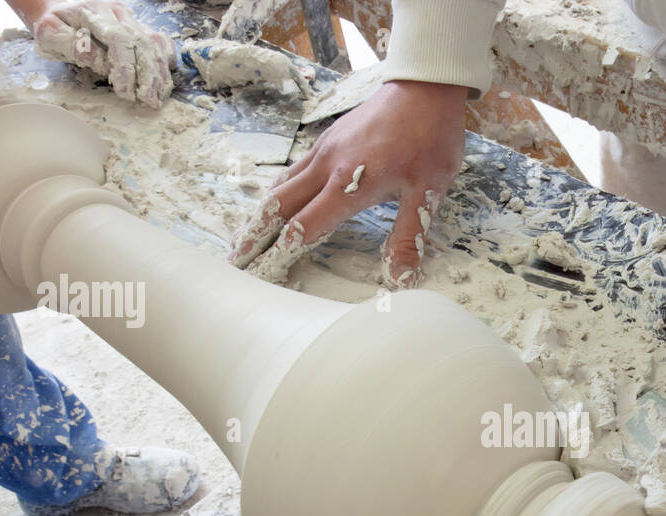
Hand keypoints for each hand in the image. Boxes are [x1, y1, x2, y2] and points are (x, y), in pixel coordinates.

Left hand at [16, 0, 175, 107]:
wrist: (59, 7)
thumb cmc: (54, 23)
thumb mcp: (50, 33)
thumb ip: (69, 44)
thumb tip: (97, 61)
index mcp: (94, 12)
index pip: (118, 39)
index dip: (126, 68)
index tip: (126, 93)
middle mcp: (117, 13)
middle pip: (142, 43)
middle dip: (148, 75)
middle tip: (148, 101)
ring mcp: (131, 19)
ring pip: (155, 44)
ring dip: (159, 73)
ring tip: (158, 98)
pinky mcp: (139, 27)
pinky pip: (161, 40)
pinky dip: (167, 60)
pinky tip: (164, 79)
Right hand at [230, 80, 467, 284]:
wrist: (426, 87)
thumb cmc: (429, 137)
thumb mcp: (428, 191)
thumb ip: (409, 236)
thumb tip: (400, 279)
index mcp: (347, 183)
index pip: (304, 226)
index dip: (281, 252)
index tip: (263, 274)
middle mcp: (327, 167)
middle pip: (279, 206)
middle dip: (256, 236)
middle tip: (236, 261)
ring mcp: (324, 150)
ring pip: (282, 187)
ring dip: (262, 214)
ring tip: (248, 237)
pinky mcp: (329, 140)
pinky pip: (294, 171)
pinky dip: (279, 193)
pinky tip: (278, 202)